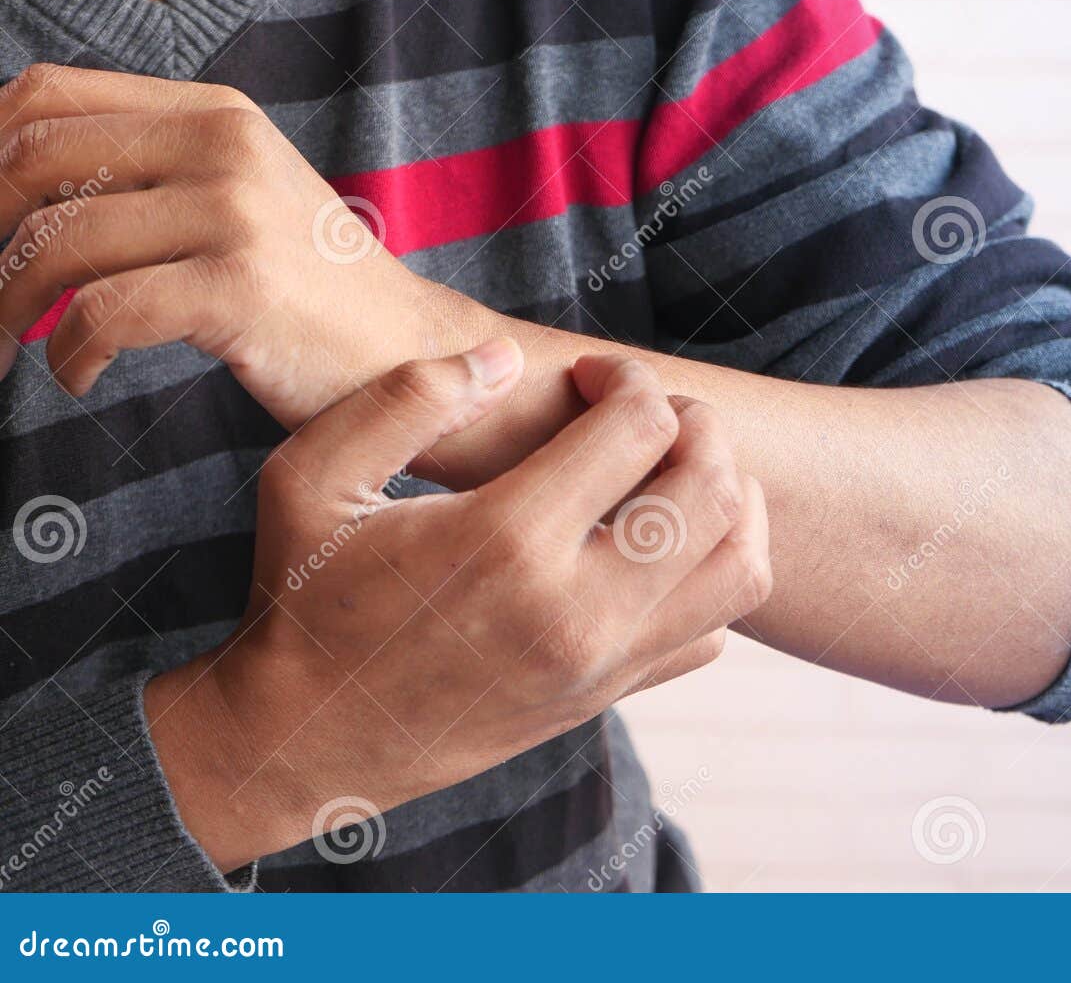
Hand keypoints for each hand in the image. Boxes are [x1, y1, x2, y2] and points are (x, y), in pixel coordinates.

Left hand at [0, 63, 467, 425]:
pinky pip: (105, 312)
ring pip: (60, 242)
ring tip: (10, 349)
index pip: (49, 94)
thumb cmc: (310, 288)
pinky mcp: (243, 288)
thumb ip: (152, 170)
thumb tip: (10, 178)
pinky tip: (78, 375)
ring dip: (7, 308)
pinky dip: (70, 353)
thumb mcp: (240, 197)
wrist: (413, 350)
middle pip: (35, 161)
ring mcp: (238, 213)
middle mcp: (226, 145)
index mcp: (216, 113)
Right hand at [144, 342, 771, 870]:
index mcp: (507, 540)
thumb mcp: (312, 476)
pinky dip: (709, 578)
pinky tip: (654, 547)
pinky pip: (714, 632)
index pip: (640, 428)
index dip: (628, 378)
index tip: (591, 376)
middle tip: (648, 413)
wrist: (302, 740)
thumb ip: (407, 399)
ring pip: (741, 568)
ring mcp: (603, 663)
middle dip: (698, 426)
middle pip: (714, 490)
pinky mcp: (608, 697)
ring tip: (674, 473)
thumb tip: (507, 357)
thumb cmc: (304, 597)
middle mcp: (577, 609)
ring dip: (731, 501)